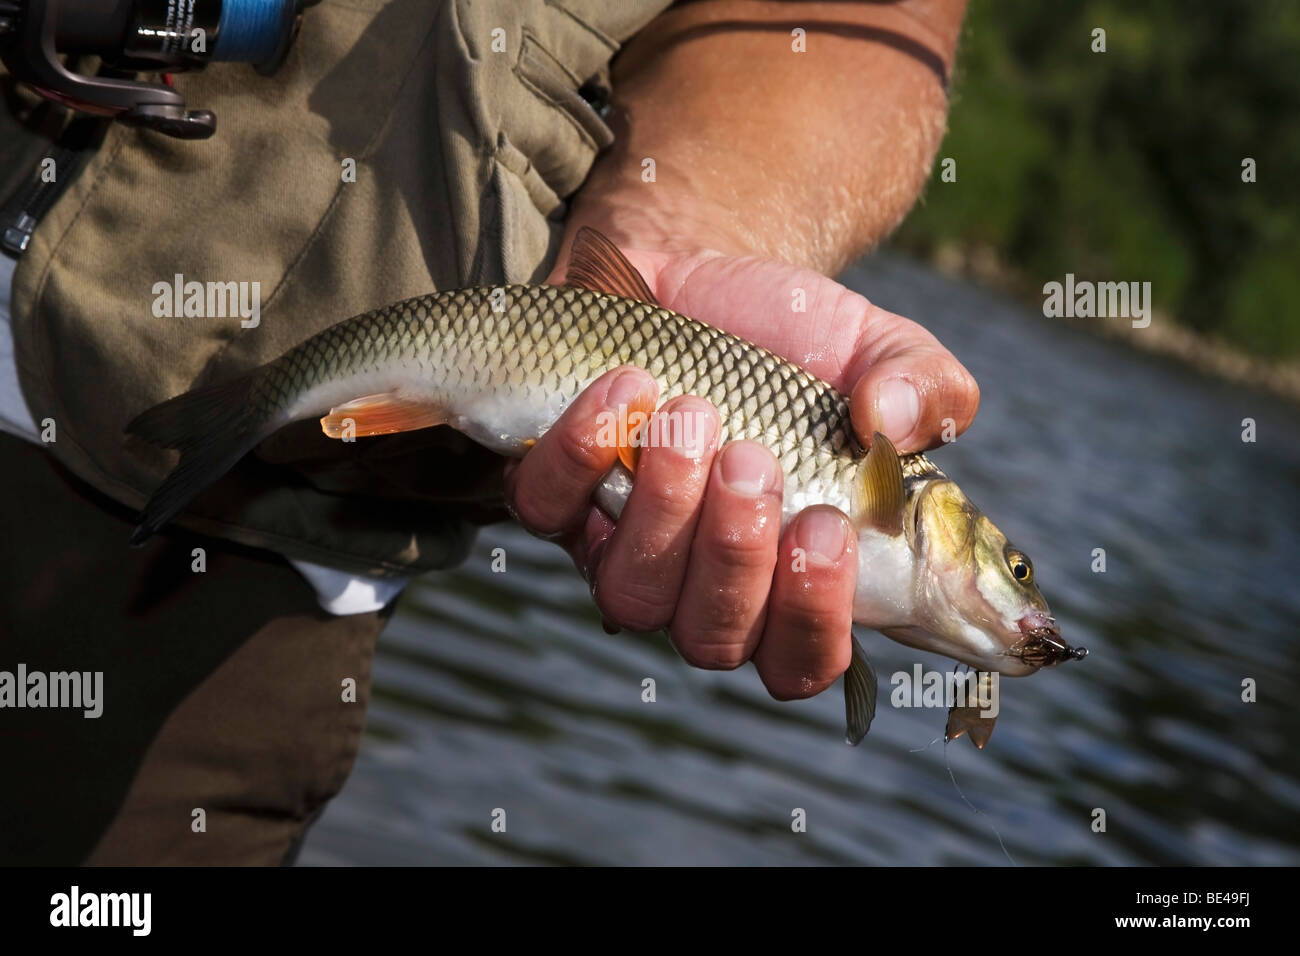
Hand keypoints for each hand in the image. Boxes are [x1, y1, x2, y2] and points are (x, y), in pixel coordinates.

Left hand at [504, 243, 978, 699]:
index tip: (824, 528)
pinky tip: (625, 390)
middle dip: (732, 556)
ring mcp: (622, 544)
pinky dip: (582, 452)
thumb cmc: (793, 336)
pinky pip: (546, 508)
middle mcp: (700, 582)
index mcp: (790, 573)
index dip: (810, 622)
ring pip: (630, 591)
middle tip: (751, 458)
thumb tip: (891, 419)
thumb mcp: (881, 351)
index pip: (799, 659)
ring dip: (663, 509)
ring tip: (690, 415)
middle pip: (710, 637)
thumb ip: (926, 389)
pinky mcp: (555, 491)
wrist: (698, 270)